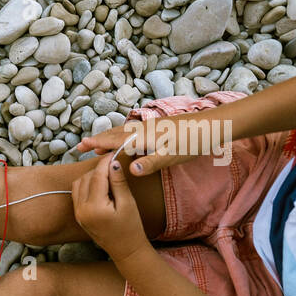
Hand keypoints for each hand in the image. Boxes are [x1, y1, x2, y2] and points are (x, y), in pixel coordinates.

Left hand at [71, 156, 148, 260]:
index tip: (114, 154)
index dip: (105, 162)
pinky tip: (101, 186)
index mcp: (94, 207)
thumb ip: (118, 182)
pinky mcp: (78, 215)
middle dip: (99, 169)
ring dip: (92, 176)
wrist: (125, 249)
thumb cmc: (131, 228)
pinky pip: (77, 193)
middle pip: (86, 178)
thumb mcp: (128, 203)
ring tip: (108, 176)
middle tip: (114, 166)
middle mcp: (81, 210)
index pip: (97, 176)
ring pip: (79, 184)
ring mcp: (78, 213)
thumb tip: (113, 162)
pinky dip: (87, 185)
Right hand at [77, 115, 230, 176]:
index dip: (97, 144)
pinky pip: (132, 132)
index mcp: (143, 136)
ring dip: (109, 138)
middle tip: (81, 146)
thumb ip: (151, 163)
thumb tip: (131, 171)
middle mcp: (143, 129)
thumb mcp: (173, 156)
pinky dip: (121, 136)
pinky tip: (125, 140)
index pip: (114, 141)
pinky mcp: (159, 127)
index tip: (80, 147)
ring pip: (123, 132)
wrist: (214, 125)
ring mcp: (151, 127)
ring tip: (99, 144)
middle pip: (115, 133)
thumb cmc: (194, 141)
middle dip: (98, 140)